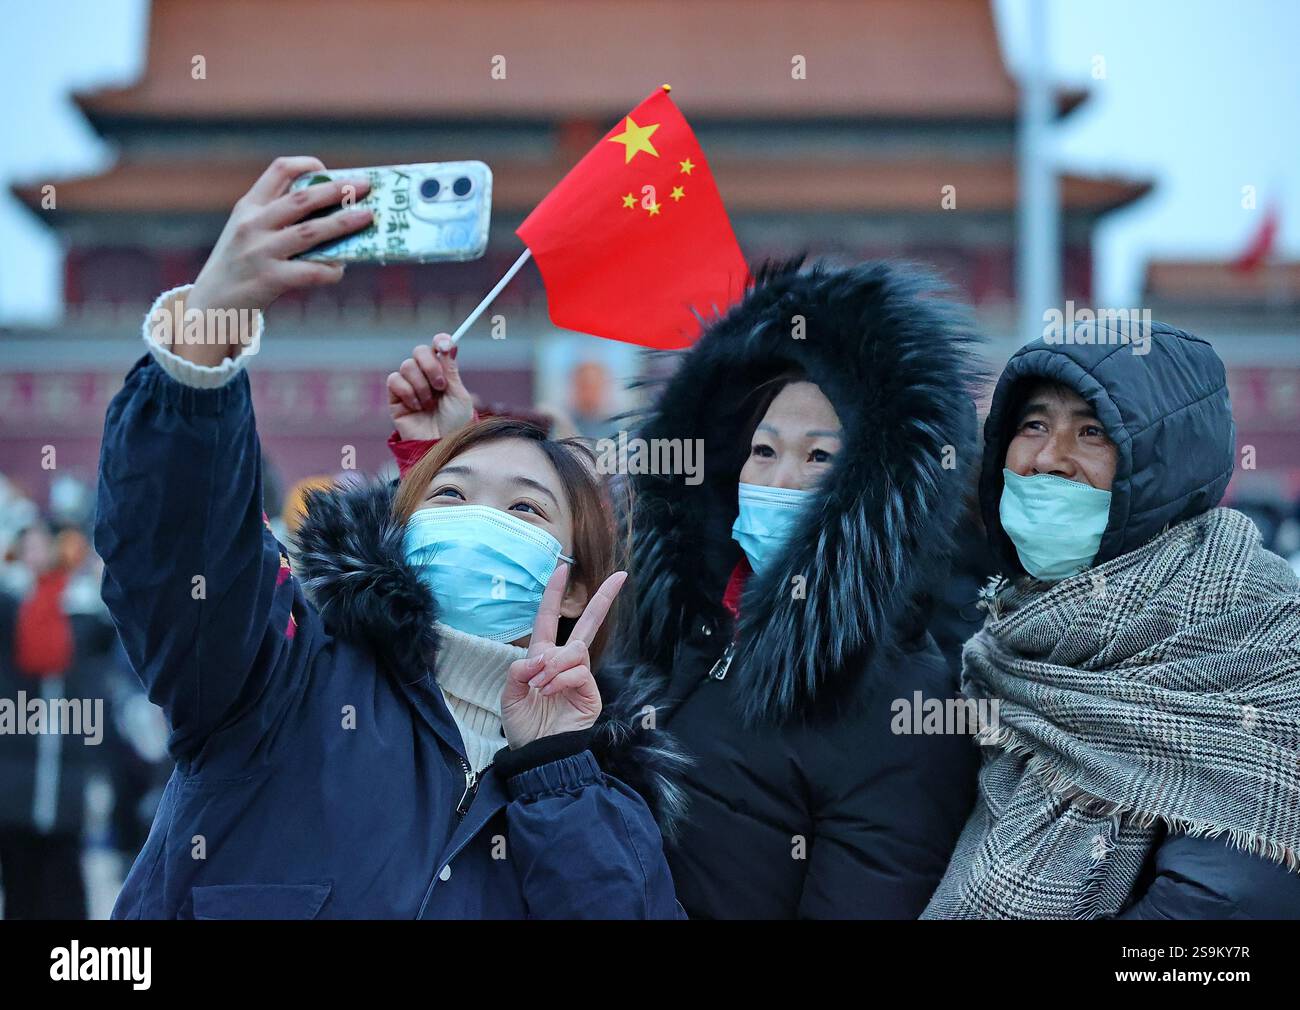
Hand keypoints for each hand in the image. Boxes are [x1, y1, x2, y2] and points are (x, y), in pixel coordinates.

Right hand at [180, 157, 373, 365]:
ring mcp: (260, 252)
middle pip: (301, 199)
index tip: (330, 171)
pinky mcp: (269, 279)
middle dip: (337, 190)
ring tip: (367, 217)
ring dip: (342, 223)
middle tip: (365, 185)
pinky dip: (331, 269)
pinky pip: (310, 271)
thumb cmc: (239, 266)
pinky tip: (341, 269)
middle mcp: (252, 225)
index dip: (308, 165)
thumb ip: (276, 217)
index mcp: (248, 207)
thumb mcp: (246, 232)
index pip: (279, 170)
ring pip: (310, 232)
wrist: (209, 305)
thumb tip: (329, 211)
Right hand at [387, 334, 474, 440]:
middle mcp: (425, 376)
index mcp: (443, 372)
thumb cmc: (455, 425)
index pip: (437, 346)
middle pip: (419, 351)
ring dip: (421, 385)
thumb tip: (448, 344)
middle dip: (431, 366)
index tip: (445, 345)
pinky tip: (417, 408)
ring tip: (430, 404)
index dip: (440, 341)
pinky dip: (408, 392)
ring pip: (407, 365)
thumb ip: (451, 370)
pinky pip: (394, 381)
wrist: (441, 446)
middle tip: (441, 386)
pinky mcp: (395, 398)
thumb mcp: (459, 396)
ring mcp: (409, 386)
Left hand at [501, 565, 627, 747]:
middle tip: (620, 577)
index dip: (554, 594)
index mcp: (543, 659)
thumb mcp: (510, 696)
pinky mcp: (590, 692)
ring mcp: (580, 677)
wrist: (538, 756)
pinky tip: (550, 692)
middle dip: (603, 599)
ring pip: (575, 649)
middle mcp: (564, 664)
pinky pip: (578, 671)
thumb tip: (539, 658)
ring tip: (540, 686)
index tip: (562, 569)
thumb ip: (518, 672)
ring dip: (553, 664)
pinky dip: (560, 679)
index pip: (549, 619)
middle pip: (587, 625)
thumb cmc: (524, 728)